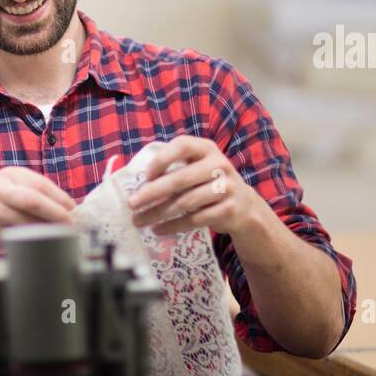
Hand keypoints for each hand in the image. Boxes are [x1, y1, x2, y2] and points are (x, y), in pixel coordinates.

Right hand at [0, 166, 74, 261]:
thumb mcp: (11, 198)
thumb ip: (34, 199)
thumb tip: (69, 211)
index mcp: (10, 174)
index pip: (43, 184)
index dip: (62, 199)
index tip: (76, 212)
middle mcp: (0, 185)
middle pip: (36, 197)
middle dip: (58, 212)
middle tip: (73, 225)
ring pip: (29, 215)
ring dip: (48, 227)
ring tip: (61, 235)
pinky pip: (18, 230)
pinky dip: (34, 236)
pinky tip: (41, 241)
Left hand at [127, 135, 264, 238]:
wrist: (244, 206)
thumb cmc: (210, 184)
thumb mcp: (197, 168)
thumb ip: (175, 169)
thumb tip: (138, 185)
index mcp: (206, 149)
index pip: (183, 146)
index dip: (162, 159)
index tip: (146, 176)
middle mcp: (219, 165)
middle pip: (181, 179)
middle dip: (152, 192)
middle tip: (131, 204)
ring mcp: (227, 188)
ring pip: (186, 202)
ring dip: (158, 213)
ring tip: (139, 221)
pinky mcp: (229, 210)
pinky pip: (195, 220)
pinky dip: (173, 226)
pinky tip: (158, 230)